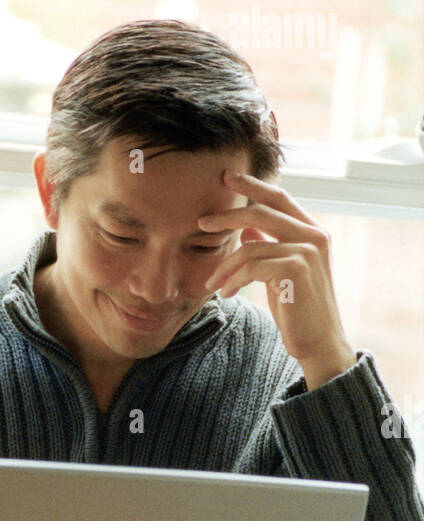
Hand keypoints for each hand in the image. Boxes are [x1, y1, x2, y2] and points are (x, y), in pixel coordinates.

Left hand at [197, 170, 355, 389]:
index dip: (253, 185)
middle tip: (202, 221)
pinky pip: (251, 266)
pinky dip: (233, 280)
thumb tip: (246, 230)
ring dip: (224, 265)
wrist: (318, 343)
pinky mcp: (296, 270)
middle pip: (263, 211)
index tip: (226, 177)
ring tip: (211, 283)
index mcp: (312, 231)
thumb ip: (269, 247)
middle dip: (228, 214)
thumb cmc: (298, 310)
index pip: (279, 198)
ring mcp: (307, 251)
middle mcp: (314, 236)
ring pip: (250, 245)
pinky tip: (224, 294)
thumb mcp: (280, 273)